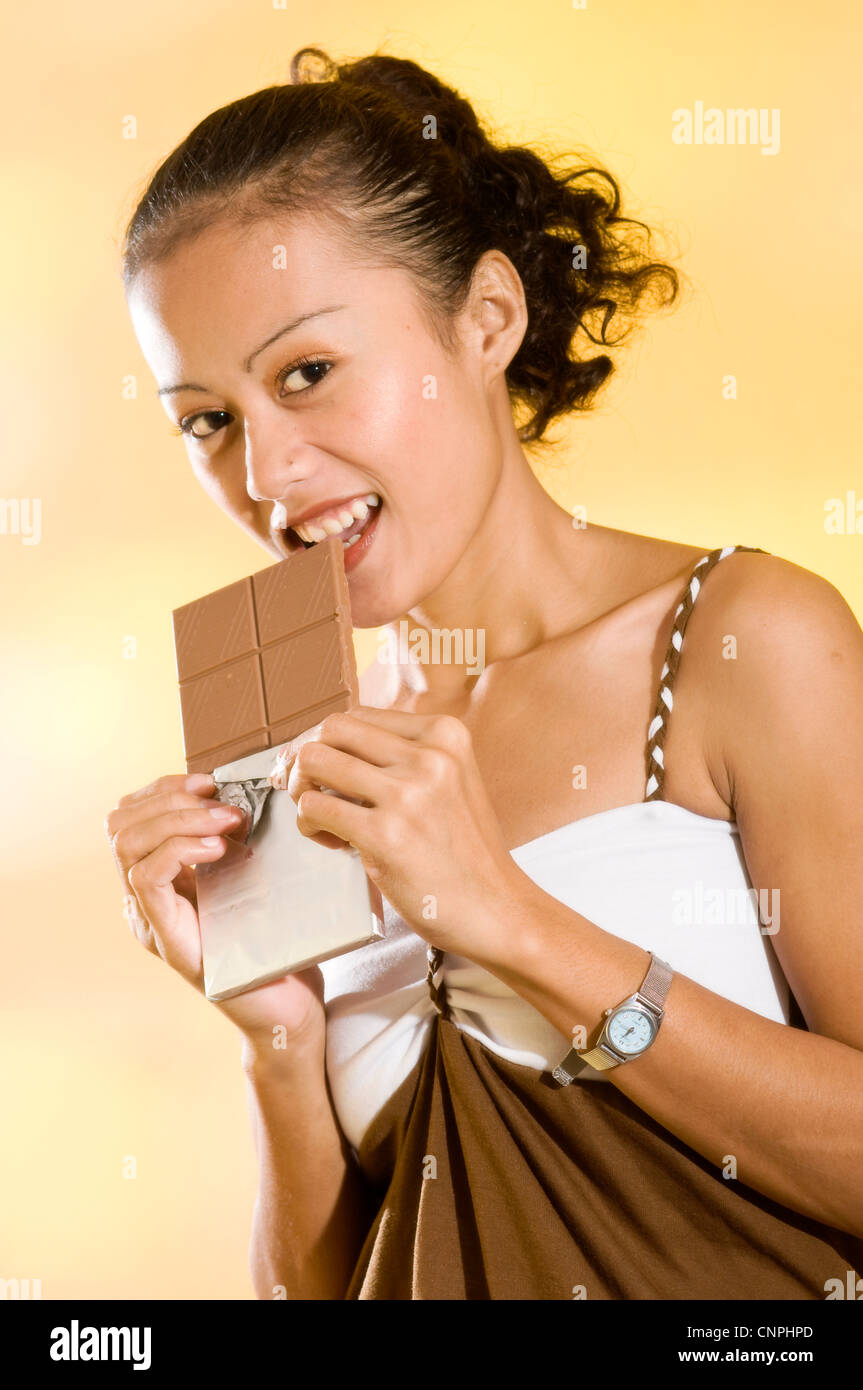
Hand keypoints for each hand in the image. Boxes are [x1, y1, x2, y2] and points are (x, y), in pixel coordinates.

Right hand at [104, 773, 326, 1052]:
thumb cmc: (276, 940)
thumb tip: (233, 791)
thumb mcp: (249, 876)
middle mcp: (143, 901)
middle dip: (170, 798)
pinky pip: (147, 879)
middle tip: (222, 804)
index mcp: (158, 880)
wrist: (288, 1008)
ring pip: (127, 846)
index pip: (130, 814)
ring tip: (226, 823)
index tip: (210, 782)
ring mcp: (149, 922)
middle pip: (120, 824)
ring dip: (179, 819)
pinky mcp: (167, 941)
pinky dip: (179, 850)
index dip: (164, 788)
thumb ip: (230, 840)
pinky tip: (218, 849)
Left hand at [278, 707, 522, 958]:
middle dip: (304, 758)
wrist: (497, 909)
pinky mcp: (386, 835)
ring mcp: (408, 794)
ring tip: (323, 819)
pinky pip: (314, 807)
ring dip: (303, 790)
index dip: (325, 740)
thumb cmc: (466, 853)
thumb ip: (403, 758)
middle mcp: (429, 756)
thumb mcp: (451, 782)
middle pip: (331, 729)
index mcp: (446, 734)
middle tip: (304, 790)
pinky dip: (310, 825)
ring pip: (314, 760)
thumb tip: (329, 744)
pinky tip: (337, 844)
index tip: (312, 766)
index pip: (359, 716)